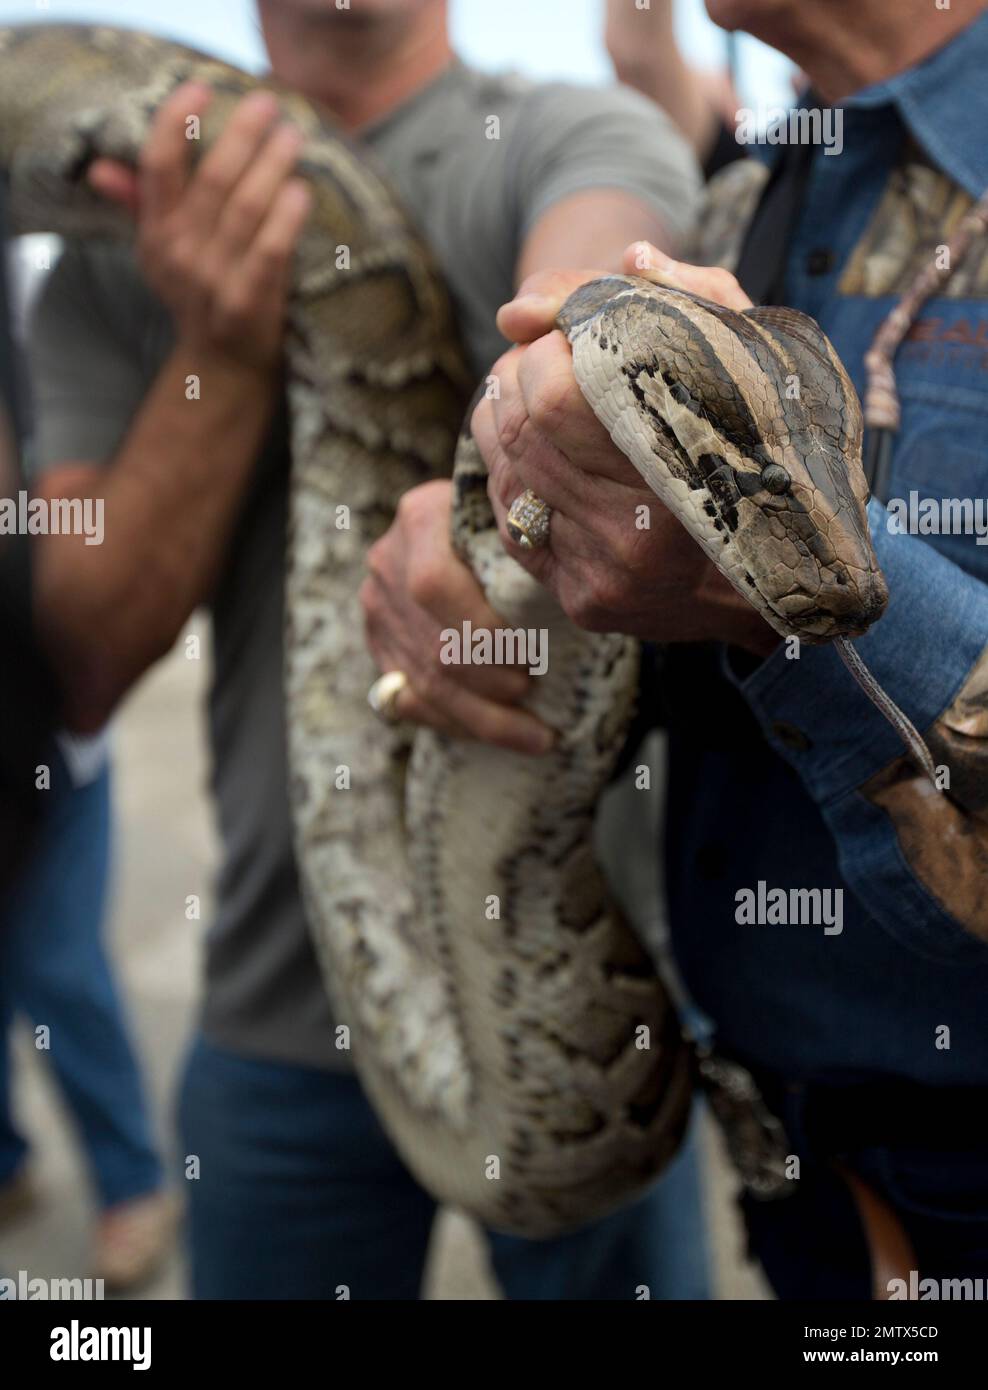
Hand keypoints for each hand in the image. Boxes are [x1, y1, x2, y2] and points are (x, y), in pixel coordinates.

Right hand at [89, 82, 311, 372]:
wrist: (222, 367)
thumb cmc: (201, 292)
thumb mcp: (164, 252)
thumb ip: (139, 206)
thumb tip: (101, 168)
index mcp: (155, 233)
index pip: (157, 167)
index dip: (175, 122)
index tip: (201, 86)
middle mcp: (179, 254)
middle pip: (212, 180)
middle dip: (243, 136)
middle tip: (270, 104)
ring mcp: (212, 281)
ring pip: (244, 209)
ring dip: (272, 167)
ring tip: (294, 137)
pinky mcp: (247, 305)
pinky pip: (268, 252)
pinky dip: (285, 219)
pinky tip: (302, 191)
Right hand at [361, 480, 554, 753]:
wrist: (465, 528)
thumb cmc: (513, 523)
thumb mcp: (519, 515)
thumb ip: (529, 540)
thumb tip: (565, 593)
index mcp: (420, 519)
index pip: (435, 586)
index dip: (483, 634)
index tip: (531, 660)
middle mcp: (388, 562)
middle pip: (433, 645)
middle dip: (490, 687)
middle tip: (536, 704)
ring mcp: (378, 606)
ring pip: (424, 683)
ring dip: (481, 718)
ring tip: (532, 735)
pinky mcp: (379, 643)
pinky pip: (410, 699)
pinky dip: (456, 723)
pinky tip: (496, 734)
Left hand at [478, 241, 776, 654]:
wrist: (787, 571)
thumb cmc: (762, 440)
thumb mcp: (743, 349)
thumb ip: (676, 295)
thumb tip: (589, 276)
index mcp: (684, 470)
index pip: (555, 397)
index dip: (550, 348)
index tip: (573, 333)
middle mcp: (637, 537)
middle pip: (520, 427)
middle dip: (520, 373)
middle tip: (551, 356)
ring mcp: (604, 576)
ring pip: (505, 468)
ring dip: (509, 417)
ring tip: (549, 398)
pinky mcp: (581, 602)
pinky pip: (510, 517)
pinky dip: (517, 472)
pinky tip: (553, 456)